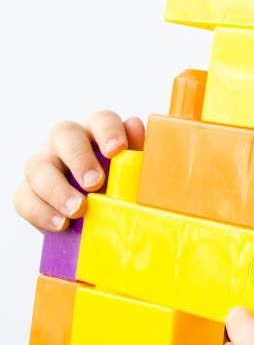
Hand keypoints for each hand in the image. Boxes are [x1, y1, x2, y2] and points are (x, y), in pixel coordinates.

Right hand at [13, 110, 144, 231]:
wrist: (97, 224)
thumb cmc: (120, 192)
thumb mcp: (133, 176)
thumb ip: (136, 153)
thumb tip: (135, 125)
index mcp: (97, 134)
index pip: (101, 120)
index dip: (108, 131)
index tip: (117, 150)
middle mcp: (66, 143)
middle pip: (64, 134)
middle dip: (79, 158)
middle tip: (94, 183)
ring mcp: (44, 165)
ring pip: (38, 166)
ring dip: (58, 190)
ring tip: (77, 210)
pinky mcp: (28, 192)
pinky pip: (25, 198)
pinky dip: (42, 212)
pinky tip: (61, 224)